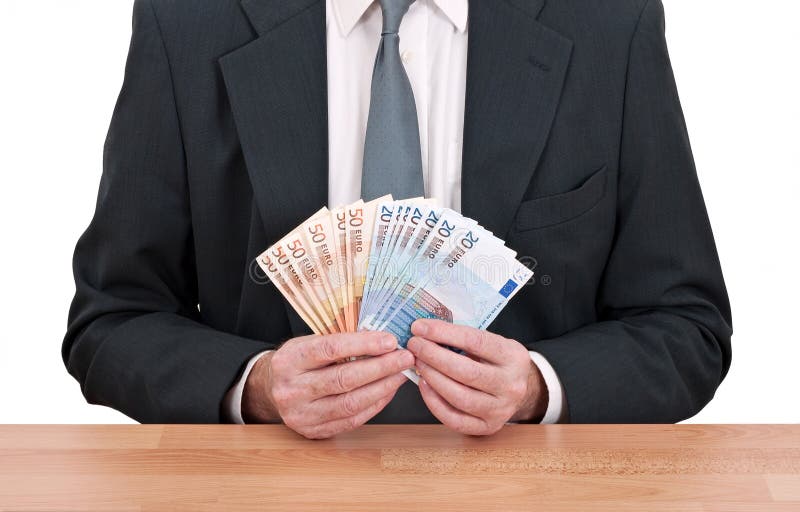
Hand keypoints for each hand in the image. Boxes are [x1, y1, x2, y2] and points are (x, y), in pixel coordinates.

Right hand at [242, 331, 413, 438]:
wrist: (270, 389)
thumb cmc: (298, 362)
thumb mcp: (309, 343)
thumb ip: (339, 343)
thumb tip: (383, 341)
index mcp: (289, 360)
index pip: (330, 349)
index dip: (363, 344)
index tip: (390, 341)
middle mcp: (291, 389)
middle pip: (343, 379)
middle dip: (380, 367)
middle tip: (405, 358)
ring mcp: (301, 414)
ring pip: (350, 403)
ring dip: (382, 388)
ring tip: (400, 374)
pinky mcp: (312, 431)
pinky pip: (351, 420)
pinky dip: (374, 405)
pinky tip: (387, 391)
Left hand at [407, 320, 547, 435]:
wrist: (520, 390)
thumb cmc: (497, 362)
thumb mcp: (492, 343)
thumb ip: (464, 339)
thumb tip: (426, 331)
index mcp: (513, 357)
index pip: (475, 341)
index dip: (444, 333)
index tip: (420, 327)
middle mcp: (511, 385)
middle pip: (467, 372)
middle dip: (434, 356)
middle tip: (414, 346)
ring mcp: (501, 409)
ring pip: (460, 397)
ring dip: (433, 378)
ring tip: (418, 364)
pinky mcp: (489, 427)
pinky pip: (456, 419)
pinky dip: (435, 402)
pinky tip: (424, 386)